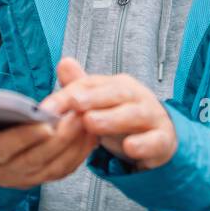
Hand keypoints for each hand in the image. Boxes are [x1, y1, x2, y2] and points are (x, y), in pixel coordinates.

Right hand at [0, 102, 99, 189]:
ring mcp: (27, 178)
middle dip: (60, 138)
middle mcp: (6, 172)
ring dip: (75, 144)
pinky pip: (65, 170)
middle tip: (78, 115)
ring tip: (89, 119)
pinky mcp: (42, 178)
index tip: (45, 122)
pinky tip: (91, 133)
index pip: (6, 148)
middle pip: (37, 158)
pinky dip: (81, 153)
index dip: (26, 137)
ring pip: (56, 166)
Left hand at [38, 57, 178, 170]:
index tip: (47, 108)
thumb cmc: (123, 117)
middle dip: (93, 98)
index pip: (91, 85)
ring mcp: (151, 117)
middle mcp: (136, 97)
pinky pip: (155, 141)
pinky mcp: (162, 140)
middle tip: (74, 104)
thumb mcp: (100, 103)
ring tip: (91, 123)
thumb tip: (63, 63)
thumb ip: (81, 87)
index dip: (69, 95)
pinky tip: (130, 147)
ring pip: (135, 114)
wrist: (159, 137)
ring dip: (113, 118)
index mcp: (117, 86)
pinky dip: (144, 144)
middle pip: (116, 93)